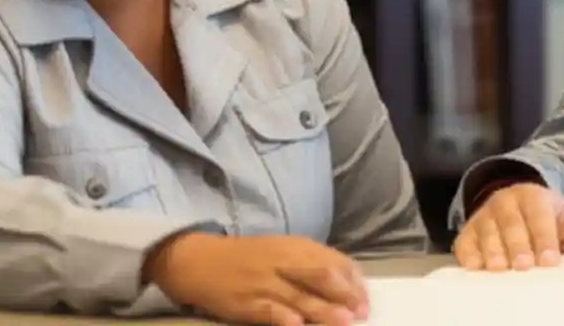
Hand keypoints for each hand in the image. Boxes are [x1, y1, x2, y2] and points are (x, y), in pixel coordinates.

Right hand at [143, 232, 368, 325]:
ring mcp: (263, 282)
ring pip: (300, 296)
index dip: (353, 281)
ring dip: (324, 311)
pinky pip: (268, 311)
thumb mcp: (281, 251)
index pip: (333, 261)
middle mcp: (282, 261)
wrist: (198, 259)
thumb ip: (310, 263)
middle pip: (320, 276)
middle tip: (362, 313)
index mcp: (294, 246)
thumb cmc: (246, 257)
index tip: (365, 299)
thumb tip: (345, 283)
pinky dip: (285, 318)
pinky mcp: (245, 302)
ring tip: (345, 323)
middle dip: (345, 296)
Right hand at [451, 182, 563, 269]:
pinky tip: (474, 266)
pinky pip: (465, 242)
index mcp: (533, 196)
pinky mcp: (468, 232)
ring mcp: (484, 217)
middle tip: (524, 266)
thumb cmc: (548, 217)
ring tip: (499, 268)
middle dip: (517, 245)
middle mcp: (505, 202)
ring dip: (492, 250)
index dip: (545, 238)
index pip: (539, 216)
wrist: (518, 204)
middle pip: (510, 223)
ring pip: (486, 231)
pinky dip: (468, 253)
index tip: (550, 260)